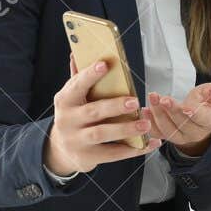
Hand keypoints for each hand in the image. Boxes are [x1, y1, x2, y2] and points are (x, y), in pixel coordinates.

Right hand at [44, 52, 160, 175]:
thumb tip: (77, 53)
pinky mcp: (88, 157)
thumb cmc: (74, 116)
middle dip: (115, 106)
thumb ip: (78, 78)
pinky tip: (149, 144)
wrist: (61, 150)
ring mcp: (77, 141)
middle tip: (135, 102)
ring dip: (126, 129)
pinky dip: (133, 150)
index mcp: (64, 101)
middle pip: (93, 112)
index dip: (89, 75)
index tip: (104, 65)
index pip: (76, 86)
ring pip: (102, 134)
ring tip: (145, 124)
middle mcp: (68, 121)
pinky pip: (113, 154)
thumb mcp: (71, 98)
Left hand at [143, 82, 210, 155]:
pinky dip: (150, 123)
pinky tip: (145, 111)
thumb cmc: (208, 103)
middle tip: (162, 98)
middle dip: (171, 111)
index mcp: (210, 121)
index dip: (193, 113)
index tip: (185, 107)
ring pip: (168, 130)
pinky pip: (157, 133)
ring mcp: (181, 137)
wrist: (201, 118)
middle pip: (183, 124)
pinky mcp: (168, 136)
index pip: (202, 118)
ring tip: (152, 98)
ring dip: (158, 114)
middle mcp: (196, 133)